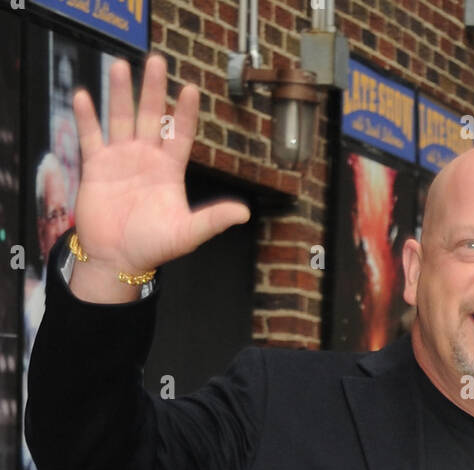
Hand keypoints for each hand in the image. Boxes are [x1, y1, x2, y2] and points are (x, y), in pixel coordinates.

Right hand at [72, 53, 249, 275]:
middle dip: (153, 89)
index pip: (180, 135)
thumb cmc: (153, 247)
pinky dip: (87, 117)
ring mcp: (121, 159)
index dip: (185, 113)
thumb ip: (213, 220)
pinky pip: (91, 136)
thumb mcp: (186, 234)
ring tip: (120, 66)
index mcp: (169, 171)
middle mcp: (146, 158)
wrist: (117, 260)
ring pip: (121, 118)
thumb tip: (244, 213)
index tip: (190, 88)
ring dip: (121, 93)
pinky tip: (84, 95)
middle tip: (156, 61)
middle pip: (150, 116)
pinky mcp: (96, 166)